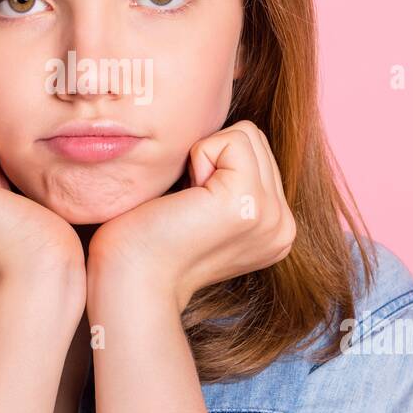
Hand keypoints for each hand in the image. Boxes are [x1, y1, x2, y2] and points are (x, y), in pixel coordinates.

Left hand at [87, 120, 295, 313]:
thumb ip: (231, 176)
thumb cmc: (147, 238)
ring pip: (247, 134)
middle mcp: (283, 226)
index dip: (213, 163)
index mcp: (277, 227)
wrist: (128, 279)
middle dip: (212, 157)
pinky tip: (185, 198)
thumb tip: (229, 132)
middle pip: (255, 138)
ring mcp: (271, 217)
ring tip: (187, 202)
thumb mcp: (206, 205)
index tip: (190, 206)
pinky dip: (198, 157)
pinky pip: (232, 139)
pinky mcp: (248, 203)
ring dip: (204, 158)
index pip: (258, 151)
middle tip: (186, 204)